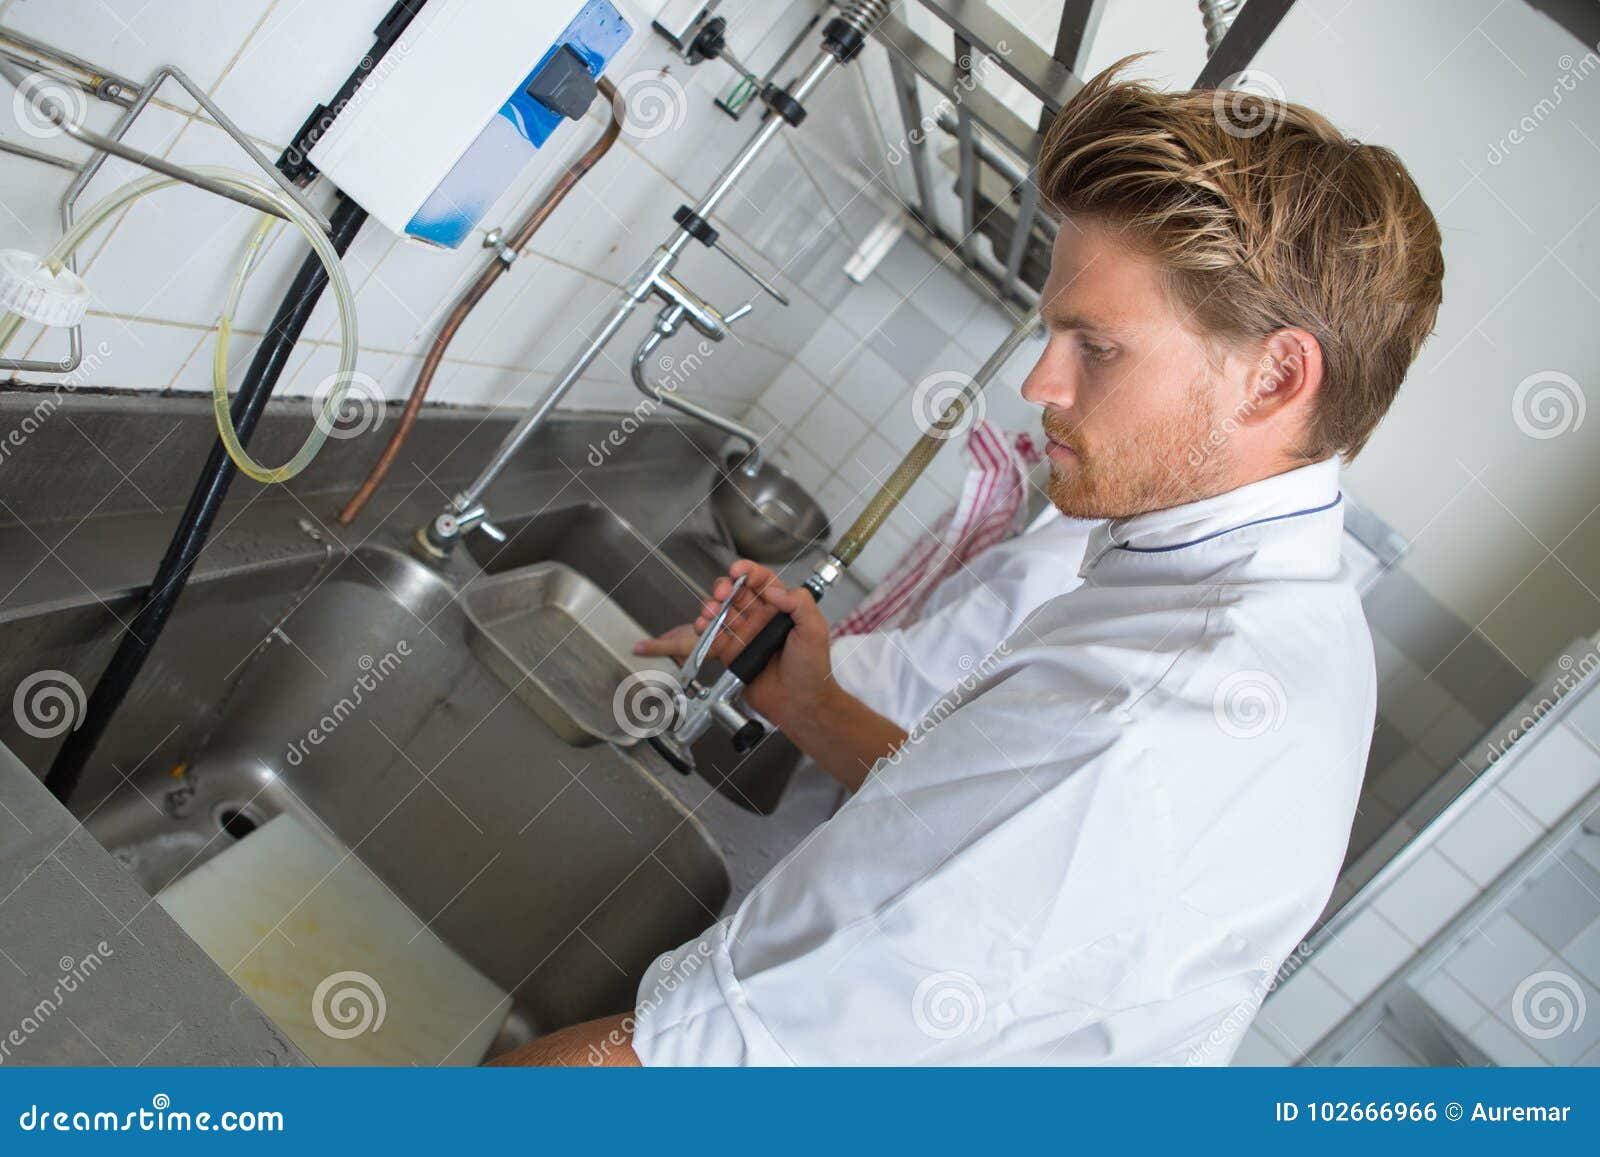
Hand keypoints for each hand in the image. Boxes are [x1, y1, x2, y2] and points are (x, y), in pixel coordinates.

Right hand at [633, 560, 835, 729]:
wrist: (800, 704)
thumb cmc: (812, 670)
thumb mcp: (815, 630)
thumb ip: (799, 603)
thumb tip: (775, 589)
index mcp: (782, 609)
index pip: (762, 582)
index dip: (749, 572)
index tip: (738, 570)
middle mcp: (761, 619)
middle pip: (737, 593)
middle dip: (725, 586)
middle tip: (723, 591)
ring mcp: (745, 636)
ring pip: (722, 611)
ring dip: (712, 605)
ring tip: (711, 610)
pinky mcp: (732, 654)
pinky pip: (714, 636)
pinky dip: (705, 628)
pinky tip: (703, 625)